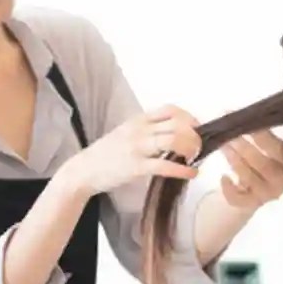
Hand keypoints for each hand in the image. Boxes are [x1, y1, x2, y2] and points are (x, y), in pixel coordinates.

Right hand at [62, 105, 200, 196]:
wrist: (83, 170)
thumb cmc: (105, 154)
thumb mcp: (125, 133)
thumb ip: (145, 129)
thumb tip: (171, 132)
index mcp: (137, 120)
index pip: (169, 110)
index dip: (188, 117)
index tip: (196, 128)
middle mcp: (139, 130)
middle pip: (177, 123)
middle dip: (194, 134)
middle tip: (200, 146)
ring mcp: (137, 148)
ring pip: (173, 140)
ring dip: (190, 148)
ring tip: (195, 157)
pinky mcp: (136, 167)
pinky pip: (165, 166)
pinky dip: (183, 170)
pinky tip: (192, 173)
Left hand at [218, 129, 282, 212]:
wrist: (254, 187)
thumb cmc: (262, 158)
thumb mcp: (267, 145)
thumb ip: (257, 130)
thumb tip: (235, 113)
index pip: (279, 149)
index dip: (261, 135)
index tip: (243, 121)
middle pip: (265, 165)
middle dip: (245, 148)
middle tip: (229, 135)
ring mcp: (270, 193)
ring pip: (251, 179)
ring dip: (235, 161)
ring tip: (224, 146)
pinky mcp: (255, 203)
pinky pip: (240, 199)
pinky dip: (230, 189)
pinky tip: (224, 177)